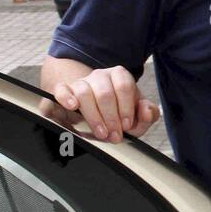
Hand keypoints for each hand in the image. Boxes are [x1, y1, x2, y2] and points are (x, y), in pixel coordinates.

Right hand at [38, 66, 160, 140]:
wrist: (100, 113)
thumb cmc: (120, 114)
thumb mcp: (138, 117)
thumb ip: (149, 114)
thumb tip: (145, 109)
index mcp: (120, 76)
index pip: (124, 85)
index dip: (126, 107)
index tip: (126, 125)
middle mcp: (100, 76)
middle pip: (105, 92)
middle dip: (111, 118)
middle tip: (114, 135)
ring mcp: (82, 82)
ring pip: (84, 92)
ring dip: (93, 116)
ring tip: (100, 132)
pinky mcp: (65, 91)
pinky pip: (61, 89)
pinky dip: (65, 98)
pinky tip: (73, 107)